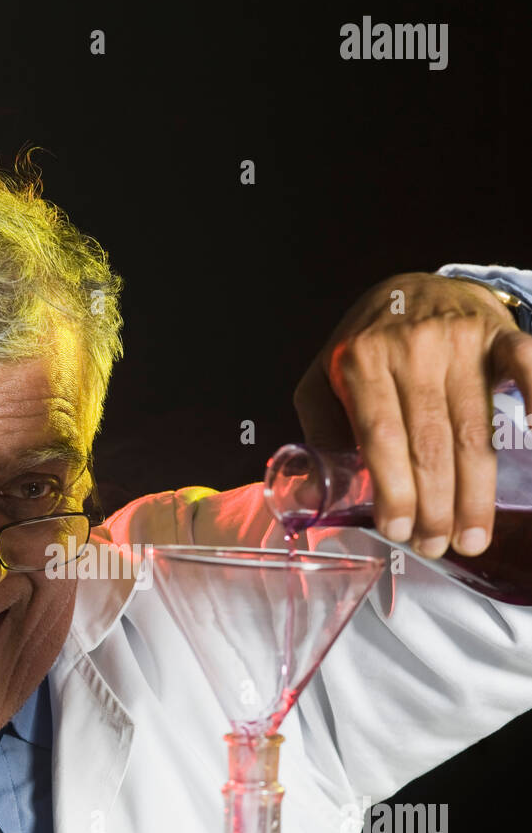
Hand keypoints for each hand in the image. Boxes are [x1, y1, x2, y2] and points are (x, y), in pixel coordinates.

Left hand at [293, 272, 531, 556]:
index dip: (394, 489)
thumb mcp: (323, 377)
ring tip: (472, 534)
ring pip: (473, 429)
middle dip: (435, 505)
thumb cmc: (368, 344)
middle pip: (430, 443)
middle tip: (436, 545)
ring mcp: (459, 340)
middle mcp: (412, 348)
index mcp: (363, 361)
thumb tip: (326, 488)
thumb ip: (320, 427)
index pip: (382, 437)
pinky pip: (526, 364)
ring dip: (476, 491)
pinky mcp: (498, 335)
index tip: (399, 531)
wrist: (412, 286)